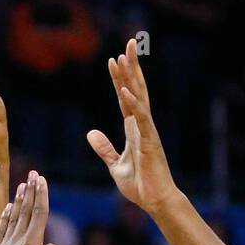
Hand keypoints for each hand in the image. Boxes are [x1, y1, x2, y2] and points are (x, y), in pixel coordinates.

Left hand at [0, 172, 58, 244]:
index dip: (42, 195)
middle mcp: (18, 240)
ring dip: (19, 199)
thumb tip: (47, 244)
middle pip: (27, 210)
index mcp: (31, 244)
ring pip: (14, 216)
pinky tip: (7, 207)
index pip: (39, 213)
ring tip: (22, 184)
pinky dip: (5, 216)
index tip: (42, 180)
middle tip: (34, 174)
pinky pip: (1, 228)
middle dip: (31, 190)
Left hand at [87, 39, 178, 214]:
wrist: (154, 200)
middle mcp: (141, 124)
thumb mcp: (114, 164)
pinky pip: (140, 118)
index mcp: (133, 128)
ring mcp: (147, 130)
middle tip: (128, 43)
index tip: (112, 59)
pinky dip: (133, 103)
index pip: (124, 97)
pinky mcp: (149, 141)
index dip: (118, 78)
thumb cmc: (139, 184)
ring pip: (138, 97)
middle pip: (135, 89)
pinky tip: (125, 89)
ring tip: (125, 55)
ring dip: (131, 76)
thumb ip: (104, 148)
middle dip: (130, 66)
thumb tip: (90, 132)